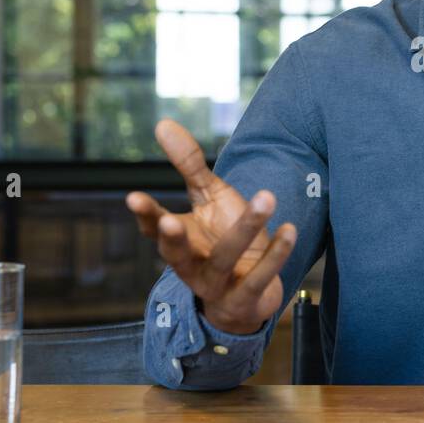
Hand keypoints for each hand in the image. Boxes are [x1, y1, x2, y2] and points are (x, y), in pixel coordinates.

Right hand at [126, 119, 295, 335]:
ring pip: (225, 260)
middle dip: (172, 239)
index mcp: (179, 241)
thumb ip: (188, 165)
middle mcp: (191, 266)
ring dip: (244, 230)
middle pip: (177, 255)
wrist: (248, 294)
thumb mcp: (209, 197)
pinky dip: (275, 255)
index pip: (154, 229)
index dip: (145, 215)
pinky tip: (290, 229)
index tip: (133, 197)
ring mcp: (217, 286)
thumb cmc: (223, 236)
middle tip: (171, 219)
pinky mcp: (245, 299)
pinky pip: (259, 279)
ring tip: (266, 197)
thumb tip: (162, 123)